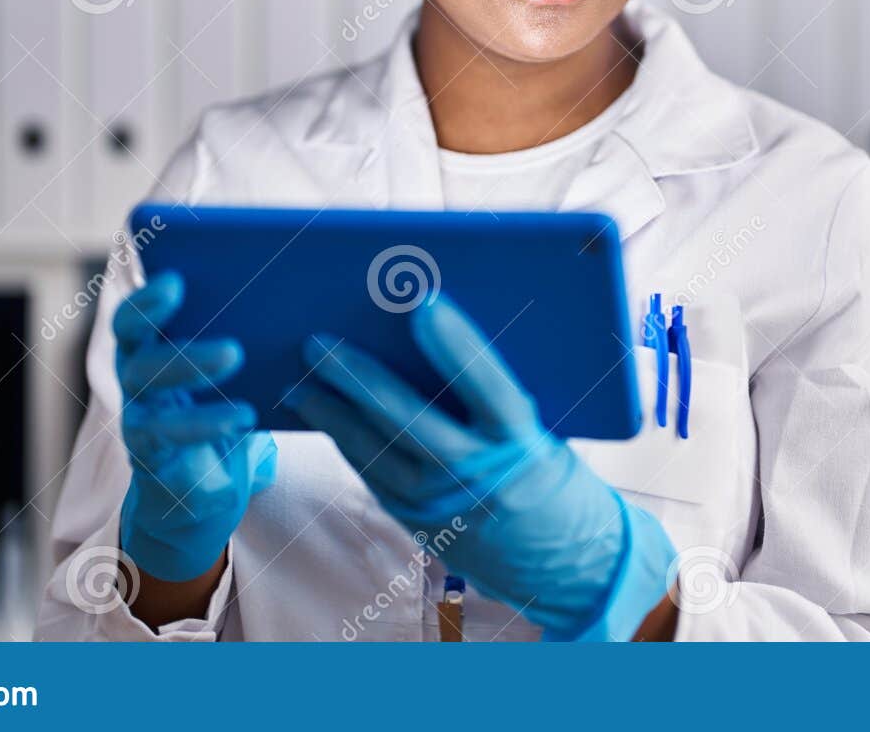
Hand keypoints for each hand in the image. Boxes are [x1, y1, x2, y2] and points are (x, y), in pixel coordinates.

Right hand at [114, 271, 277, 583]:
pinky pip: (167, 434)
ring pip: (150, 382)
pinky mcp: (151, 455)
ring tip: (235, 355)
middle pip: (136, 342)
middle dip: (168, 325)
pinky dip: (206, 421)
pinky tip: (243, 415)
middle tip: (227, 335)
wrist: (204, 494)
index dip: (150, 296)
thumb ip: (256, 344)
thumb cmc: (228, 417)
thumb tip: (314, 301)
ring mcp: (139, 416)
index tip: (176, 277)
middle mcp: (138, 377)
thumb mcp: (242, 378)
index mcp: (155, 348)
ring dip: (191, 364)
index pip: (138, 315)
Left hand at [289, 291, 676, 640]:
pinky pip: (373, 476)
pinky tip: (324, 416)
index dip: (459, 345)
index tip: (426, 303)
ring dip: (333, 414)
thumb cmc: (555, 480)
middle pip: (410, 420)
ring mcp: (442, 505)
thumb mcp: (544, 435)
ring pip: (377, 452)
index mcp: (523, 445)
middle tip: (319, 342)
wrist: (568, 565)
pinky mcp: (419, 523)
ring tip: (301, 380)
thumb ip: (497, 398)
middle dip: (359, 378)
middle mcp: (479, 477)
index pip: (489, 386)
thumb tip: (435, 339)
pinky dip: (346, 443)